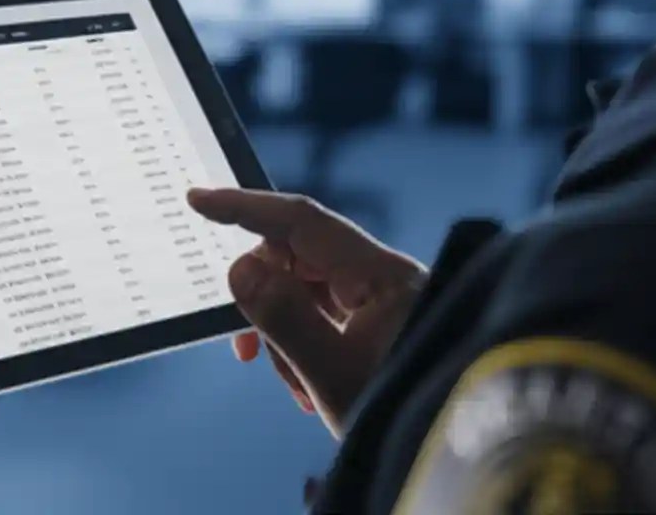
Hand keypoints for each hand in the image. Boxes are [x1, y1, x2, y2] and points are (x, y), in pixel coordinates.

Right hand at [188, 188, 424, 435]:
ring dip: (285, 339)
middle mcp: (383, 280)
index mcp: (381, 275)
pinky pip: (322, 323)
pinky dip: (304, 352)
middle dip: (265, 303)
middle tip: (245, 349)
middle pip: (298, 262)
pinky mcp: (377, 330)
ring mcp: (381, 306)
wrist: (456, 456)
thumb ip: (282, 317)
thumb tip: (240, 268)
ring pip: (305, 297)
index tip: (198, 199)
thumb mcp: (332, 373)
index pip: (301, 221)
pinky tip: (311, 391)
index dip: (245, 208)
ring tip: (300, 389)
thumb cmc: (404, 412)